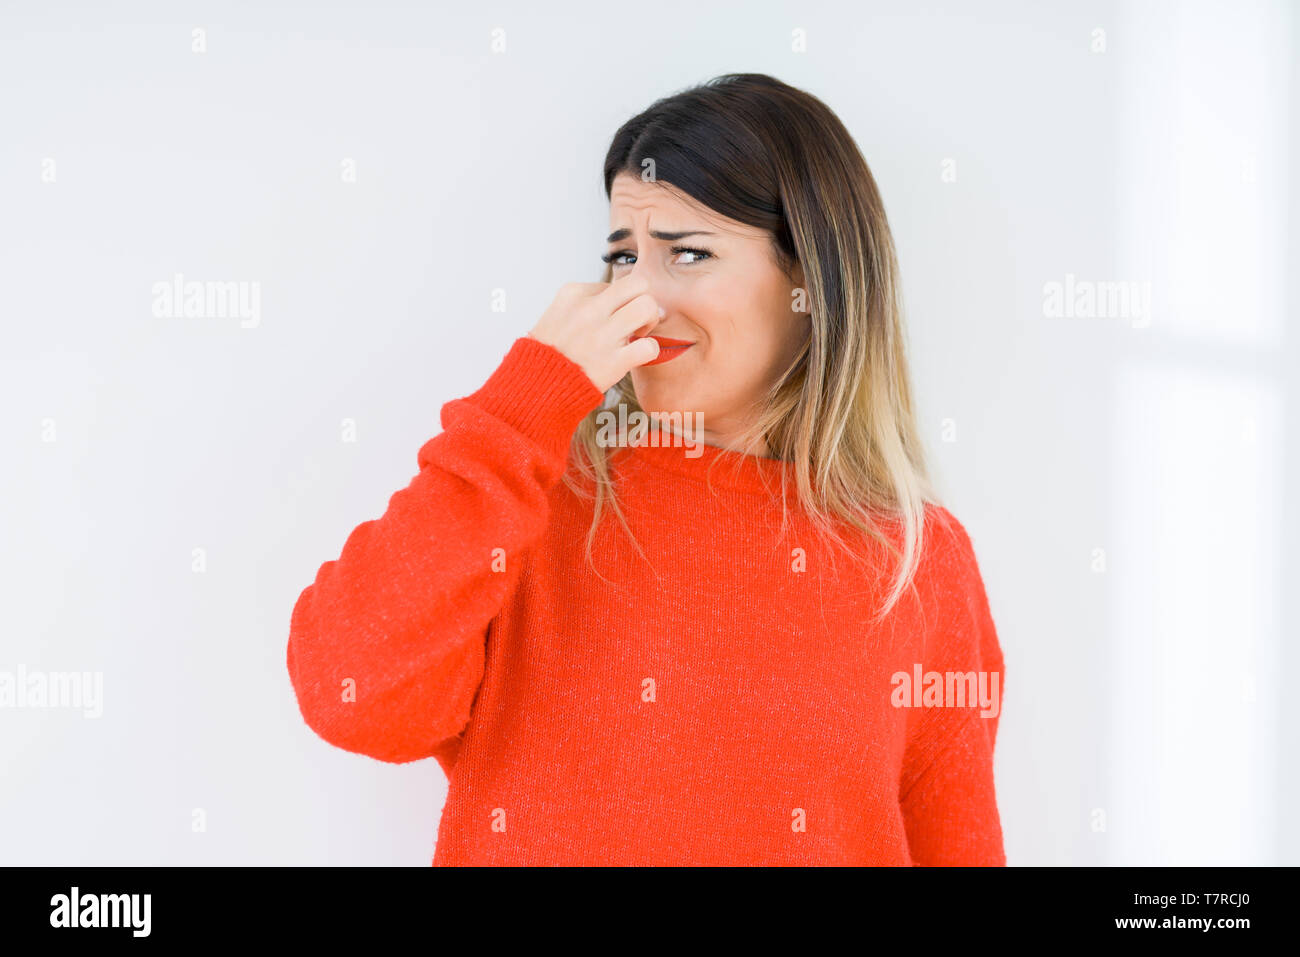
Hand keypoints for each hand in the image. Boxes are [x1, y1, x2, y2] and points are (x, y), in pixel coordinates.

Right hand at [526, 273, 662, 391]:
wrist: (534, 387)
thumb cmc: (547, 353)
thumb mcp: (556, 314)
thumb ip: (583, 303)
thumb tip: (616, 299)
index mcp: (573, 293)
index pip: (615, 283)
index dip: (619, 302)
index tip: (610, 319)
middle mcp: (589, 309)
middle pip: (638, 284)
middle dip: (644, 300)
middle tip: (636, 320)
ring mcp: (602, 334)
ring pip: (647, 306)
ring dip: (650, 320)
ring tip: (638, 335)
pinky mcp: (613, 361)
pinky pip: (650, 346)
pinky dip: (650, 351)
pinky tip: (637, 356)